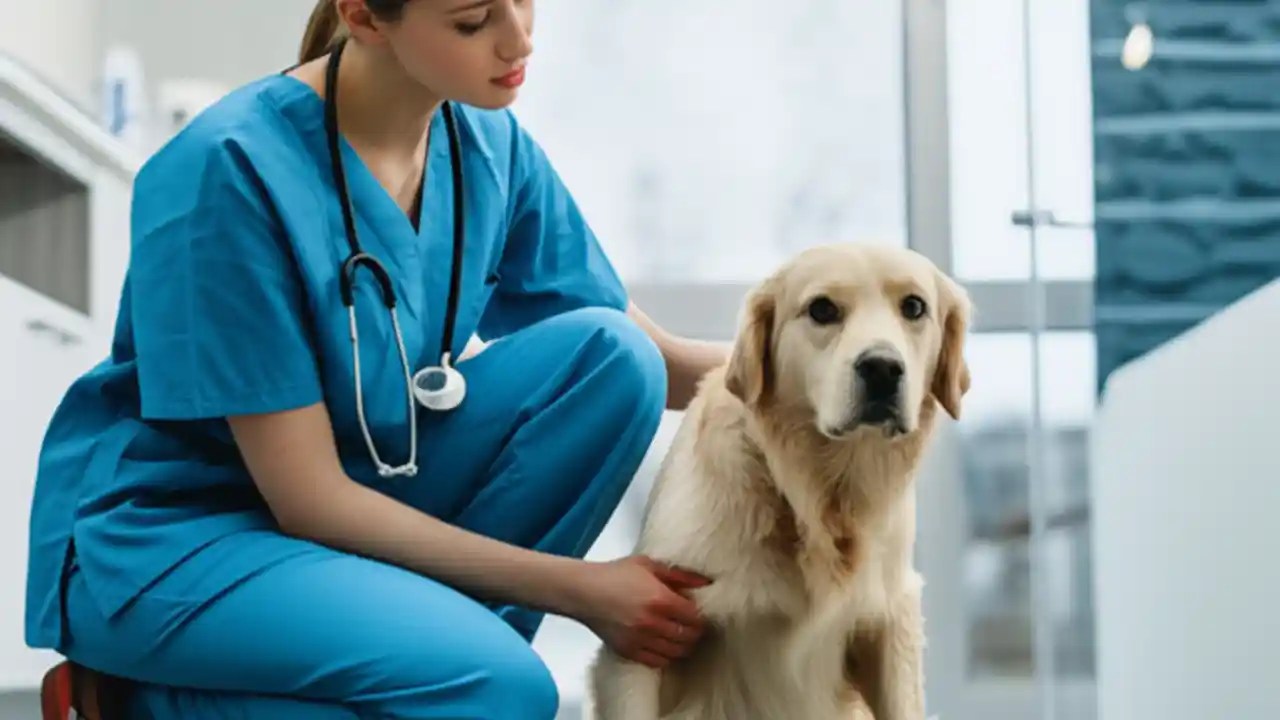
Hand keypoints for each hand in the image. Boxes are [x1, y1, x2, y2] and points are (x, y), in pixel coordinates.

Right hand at [572, 555, 711, 668]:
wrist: (583, 591)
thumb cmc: (615, 574)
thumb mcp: (648, 565)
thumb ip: (680, 575)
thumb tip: (705, 583)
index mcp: (661, 599)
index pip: (695, 618)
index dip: (701, 617)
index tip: (700, 614)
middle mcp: (653, 623)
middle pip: (688, 637)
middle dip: (695, 633)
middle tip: (693, 627)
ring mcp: (640, 640)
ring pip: (675, 653)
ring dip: (683, 646)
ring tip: (681, 637)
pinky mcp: (629, 651)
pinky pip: (657, 662)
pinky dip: (666, 657)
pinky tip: (665, 646)